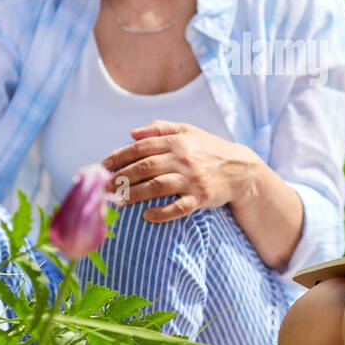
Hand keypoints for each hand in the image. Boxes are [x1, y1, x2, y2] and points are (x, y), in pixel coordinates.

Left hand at [101, 119, 257, 222]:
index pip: (142, 148)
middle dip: (122, 177)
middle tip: (104, 187)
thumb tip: (132, 134)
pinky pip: (179, 207)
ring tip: (117, 201)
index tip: (104, 166)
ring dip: (134, 195)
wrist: (240, 170)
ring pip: (157, 187)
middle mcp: (183, 159)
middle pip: (145, 168)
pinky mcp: (201, 198)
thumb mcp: (188, 131)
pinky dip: (162, 212)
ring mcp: (192, 179)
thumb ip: (160, 128)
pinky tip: (147, 215)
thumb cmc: (208, 149)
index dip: (120, 156)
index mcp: (177, 141)